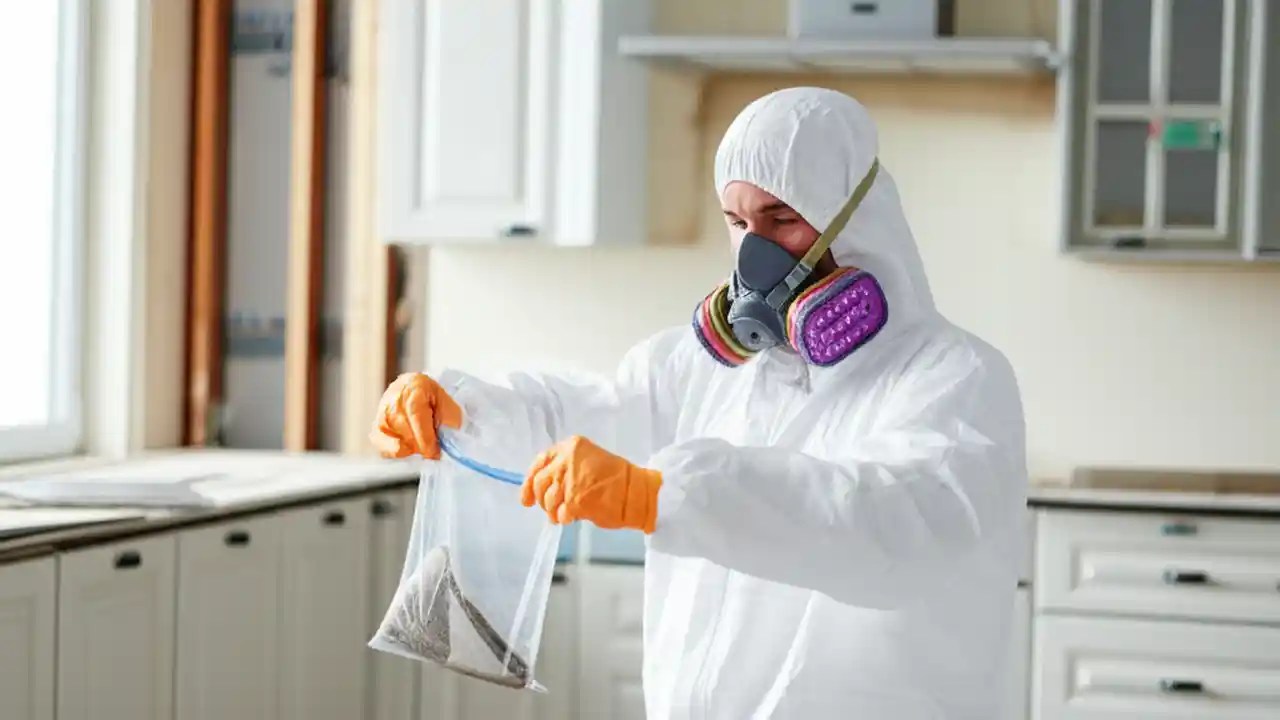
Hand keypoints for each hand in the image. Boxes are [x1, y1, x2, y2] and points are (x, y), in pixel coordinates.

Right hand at [369, 372, 462, 458]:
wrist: (409, 387)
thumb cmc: (428, 395)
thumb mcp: (445, 399)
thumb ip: (450, 417)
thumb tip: (453, 435)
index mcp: (413, 390)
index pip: (417, 420)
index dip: (428, 441)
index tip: (436, 453)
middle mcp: (392, 403)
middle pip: (409, 437)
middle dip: (424, 446)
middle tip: (434, 443)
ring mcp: (381, 417)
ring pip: (399, 446)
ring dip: (414, 447)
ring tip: (420, 435)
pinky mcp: (376, 430)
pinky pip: (387, 451)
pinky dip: (401, 452)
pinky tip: (409, 442)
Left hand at [522, 436, 662, 533]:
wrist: (637, 492)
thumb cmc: (616, 479)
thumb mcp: (587, 462)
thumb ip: (565, 469)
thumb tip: (543, 488)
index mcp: (571, 447)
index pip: (540, 462)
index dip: (529, 481)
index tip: (526, 498)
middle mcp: (567, 460)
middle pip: (540, 483)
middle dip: (542, 500)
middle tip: (551, 509)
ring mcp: (570, 480)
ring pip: (548, 500)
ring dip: (553, 512)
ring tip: (564, 515)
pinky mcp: (575, 500)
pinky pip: (560, 513)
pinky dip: (563, 518)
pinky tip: (572, 517)